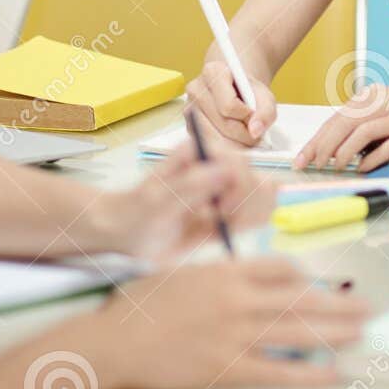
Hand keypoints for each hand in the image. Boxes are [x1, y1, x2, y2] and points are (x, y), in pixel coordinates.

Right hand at [89, 257, 368, 388]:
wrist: (112, 343)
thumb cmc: (139, 306)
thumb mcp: (182, 272)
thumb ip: (218, 272)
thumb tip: (247, 275)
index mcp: (226, 272)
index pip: (281, 267)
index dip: (306, 276)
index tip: (320, 282)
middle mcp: (238, 299)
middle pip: (302, 298)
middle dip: (339, 303)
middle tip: (367, 305)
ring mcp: (236, 335)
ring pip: (299, 331)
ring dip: (337, 331)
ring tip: (362, 331)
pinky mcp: (229, 368)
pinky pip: (280, 372)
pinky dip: (311, 372)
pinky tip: (334, 372)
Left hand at [91, 149, 277, 262]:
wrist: (124, 235)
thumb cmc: (134, 212)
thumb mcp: (155, 200)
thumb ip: (190, 184)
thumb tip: (227, 171)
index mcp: (201, 153)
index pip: (239, 163)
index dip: (237, 188)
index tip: (218, 209)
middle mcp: (218, 167)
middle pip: (257, 179)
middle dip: (245, 204)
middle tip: (217, 220)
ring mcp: (226, 189)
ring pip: (264, 197)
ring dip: (249, 216)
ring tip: (218, 227)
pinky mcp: (230, 211)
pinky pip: (257, 215)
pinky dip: (248, 226)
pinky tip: (222, 233)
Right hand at [186, 59, 277, 145]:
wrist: (235, 90)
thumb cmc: (248, 92)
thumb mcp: (264, 96)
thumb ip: (266, 112)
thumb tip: (255, 132)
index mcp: (213, 72)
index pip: (229, 106)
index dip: (246, 117)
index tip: (253, 115)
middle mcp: (196, 88)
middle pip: (221, 124)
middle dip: (243, 135)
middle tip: (255, 135)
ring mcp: (189, 108)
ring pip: (213, 138)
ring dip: (234, 144)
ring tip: (245, 138)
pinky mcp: (189, 126)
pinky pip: (206, 144)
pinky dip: (223, 147)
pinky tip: (233, 140)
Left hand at [294, 87, 388, 170]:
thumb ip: (364, 125)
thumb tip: (334, 149)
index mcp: (374, 95)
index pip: (337, 118)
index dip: (316, 139)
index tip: (302, 158)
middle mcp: (385, 100)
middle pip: (345, 123)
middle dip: (323, 146)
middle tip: (309, 165)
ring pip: (363, 132)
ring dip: (344, 152)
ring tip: (334, 168)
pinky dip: (371, 158)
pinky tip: (362, 169)